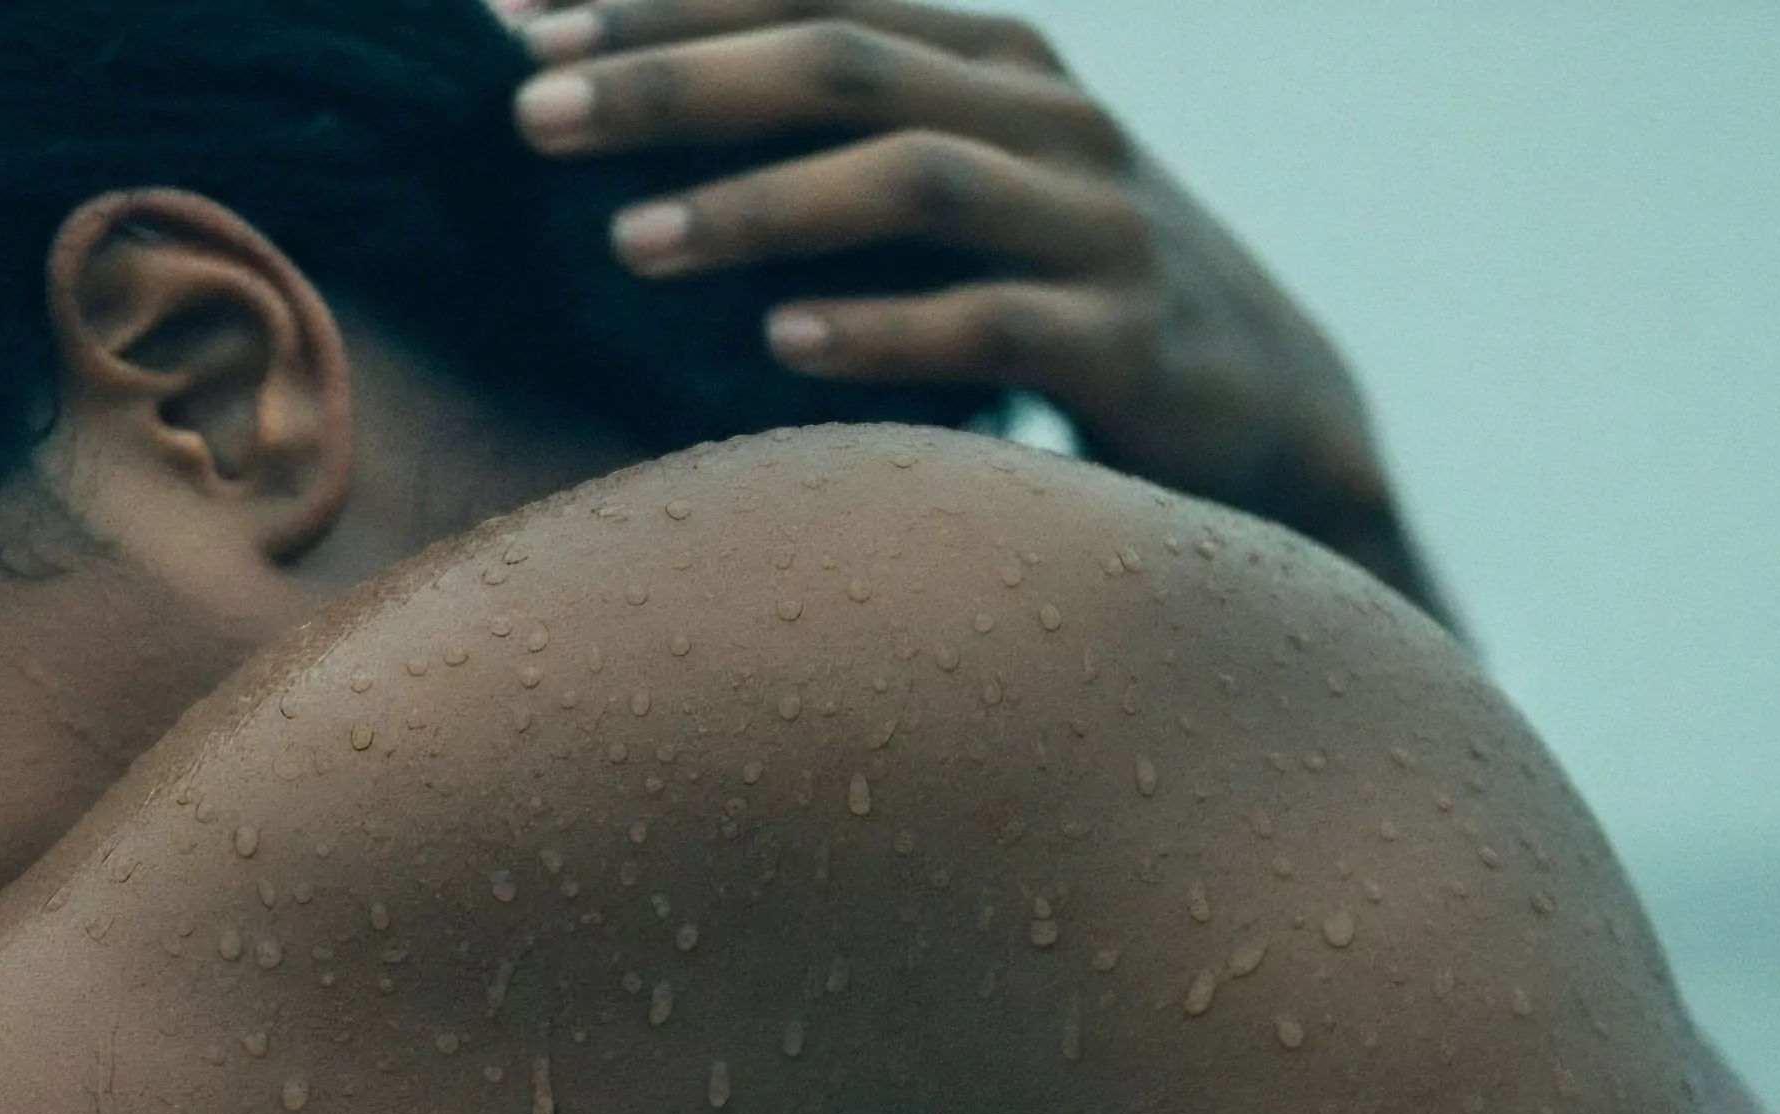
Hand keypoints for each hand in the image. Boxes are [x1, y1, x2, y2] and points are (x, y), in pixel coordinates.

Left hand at [505, 0, 1446, 620]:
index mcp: (996, 56)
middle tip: (533, 114)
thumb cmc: (1063, 289)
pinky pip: (989, 325)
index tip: (514, 19)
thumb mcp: (969, 177)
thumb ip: (842, 130)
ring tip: (624, 243)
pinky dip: (877, 330)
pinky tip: (775, 346)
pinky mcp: (1127, 342)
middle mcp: (1050, 116)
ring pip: (911, 181)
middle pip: (845, 63)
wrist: (1265, 409)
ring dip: (756, 205)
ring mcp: (1097, 224)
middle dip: (676, 81)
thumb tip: (635, 95)